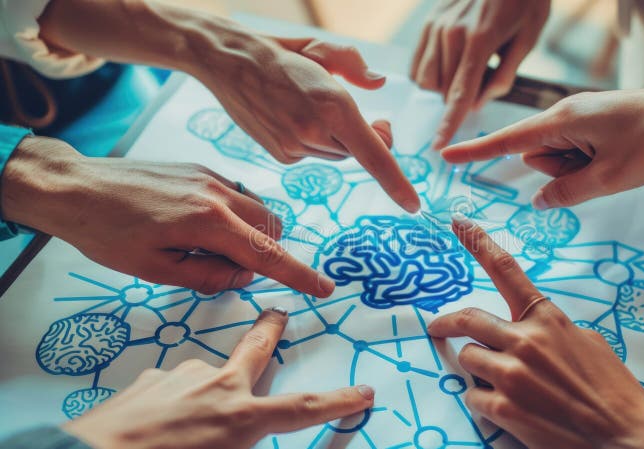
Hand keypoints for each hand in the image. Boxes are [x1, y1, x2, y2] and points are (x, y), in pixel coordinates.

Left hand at [1, 137, 335, 296]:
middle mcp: (218, 194)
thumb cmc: (106, 233)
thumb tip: (243, 274)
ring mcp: (210, 176)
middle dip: (266, 251)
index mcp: (208, 222)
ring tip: (205, 246)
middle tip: (226, 267)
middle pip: (272, 226)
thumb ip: (208, 275)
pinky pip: (236, 194)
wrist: (73, 186)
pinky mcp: (199, 167)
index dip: (299, 275)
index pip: (267, 254)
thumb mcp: (154, 268)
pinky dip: (233, 215)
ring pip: (257, 208)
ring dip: (250, 232)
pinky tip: (195, 223)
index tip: (324, 288)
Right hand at [37, 0, 419, 212]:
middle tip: (377, 121)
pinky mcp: (280, 155)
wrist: (227, 62)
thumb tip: (380, 84)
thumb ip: (357, 66)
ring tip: (318, 109)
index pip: (374, 155)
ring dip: (339, 139)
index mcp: (333, 105)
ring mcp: (294, 147)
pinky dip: (314, 142)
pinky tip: (297, 118)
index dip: (396, 183)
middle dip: (370, 140)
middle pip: (359, 154)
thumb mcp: (323, 49)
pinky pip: (313, 156)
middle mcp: (314, 132)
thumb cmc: (281, 52)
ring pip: (336, 156)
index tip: (414, 205)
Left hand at [62, 307, 374, 448]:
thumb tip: (242, 434)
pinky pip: (170, 387)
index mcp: (240, 416)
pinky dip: (170, 400)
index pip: (302, 408)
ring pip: (205, 376)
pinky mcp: (150, 378)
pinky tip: (153, 422)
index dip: (338, 401)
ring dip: (204, 389)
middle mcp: (217, 388)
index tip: (363, 392)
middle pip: (256, 348)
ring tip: (182, 423)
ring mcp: (182, 377)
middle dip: (271, 330)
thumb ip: (238, 439)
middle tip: (278, 314)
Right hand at [411, 0, 550, 148]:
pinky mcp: (428, 23)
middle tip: (484, 79)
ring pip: (427, 80)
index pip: (460, 94)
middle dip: (460, 98)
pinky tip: (448, 66)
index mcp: (480, 40)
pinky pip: (418, 63)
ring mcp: (436, 27)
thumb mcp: (529, 36)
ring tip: (466, 70)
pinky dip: (429, 75)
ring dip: (443, 88)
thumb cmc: (524, 0)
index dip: (449, 123)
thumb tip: (480, 103)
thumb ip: (504, 75)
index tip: (438, 146)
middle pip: (443, 90)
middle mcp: (451, 34)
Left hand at [427, 215, 643, 448]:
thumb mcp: (588, 342)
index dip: (478, 243)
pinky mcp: (504, 408)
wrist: (625, 437)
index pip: (506, 270)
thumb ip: (553, 328)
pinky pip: (472, 395)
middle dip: (446, 322)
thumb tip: (532, 328)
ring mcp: (511, 375)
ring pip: (467, 358)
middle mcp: (524, 341)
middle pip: (468, 319)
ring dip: (475, 367)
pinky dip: (482, 400)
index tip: (460, 224)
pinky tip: (505, 407)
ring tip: (499, 382)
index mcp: (547, 319)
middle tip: (436, 326)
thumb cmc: (613, 390)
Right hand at [440, 43, 643, 209]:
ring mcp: (583, 124)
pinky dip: (592, 169)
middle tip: (600, 170)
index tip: (445, 156)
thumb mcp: (608, 175)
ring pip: (560, 162)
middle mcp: (567, 118)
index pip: (507, 140)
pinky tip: (620, 163)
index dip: (476, 151)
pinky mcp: (598, 132)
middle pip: (539, 157)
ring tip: (615, 166)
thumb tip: (539, 202)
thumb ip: (566, 192)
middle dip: (560, 173)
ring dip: (579, 173)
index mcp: (562, 121)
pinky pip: (579, 158)